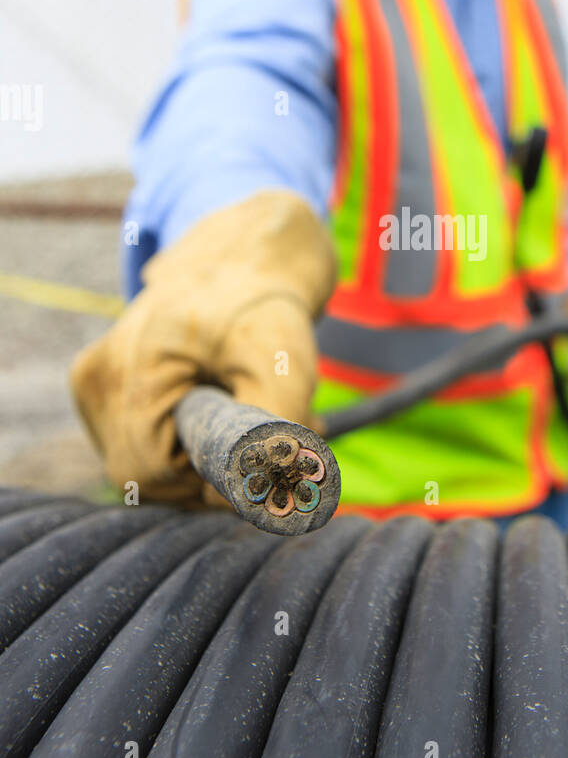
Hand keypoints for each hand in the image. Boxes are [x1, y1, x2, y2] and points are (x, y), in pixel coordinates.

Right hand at [70, 191, 335, 504]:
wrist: (247, 255)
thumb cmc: (268, 306)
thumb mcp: (285, 363)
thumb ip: (276, 436)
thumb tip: (264, 502)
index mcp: (129, 366)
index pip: (149, 473)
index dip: (208, 482)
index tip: (262, 453)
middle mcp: (97, 376)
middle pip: (143, 477)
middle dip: (212, 469)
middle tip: (269, 433)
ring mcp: (92, 381)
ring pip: (142, 466)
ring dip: (201, 457)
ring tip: (246, 407)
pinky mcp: (98, 386)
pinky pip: (138, 444)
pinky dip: (182, 440)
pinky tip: (215, 401)